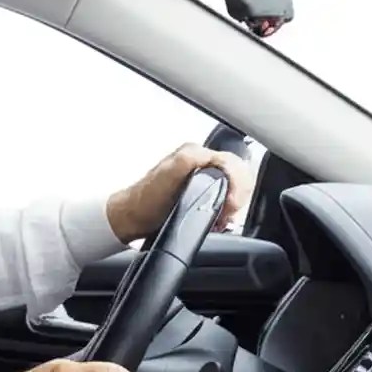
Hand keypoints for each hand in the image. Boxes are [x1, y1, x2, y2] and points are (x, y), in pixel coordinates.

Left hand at [105, 143, 255, 243]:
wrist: (132, 218)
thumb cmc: (145, 201)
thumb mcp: (167, 175)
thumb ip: (190, 160)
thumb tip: (210, 157)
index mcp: (195, 153)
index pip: (234, 162)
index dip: (237, 184)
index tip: (230, 204)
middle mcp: (200, 161)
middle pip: (239, 173)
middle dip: (238, 195)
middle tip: (227, 213)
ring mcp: (203, 176)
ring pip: (236, 186)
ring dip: (234, 203)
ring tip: (222, 217)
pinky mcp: (203, 190)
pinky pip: (228, 195)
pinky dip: (229, 208)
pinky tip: (220, 217)